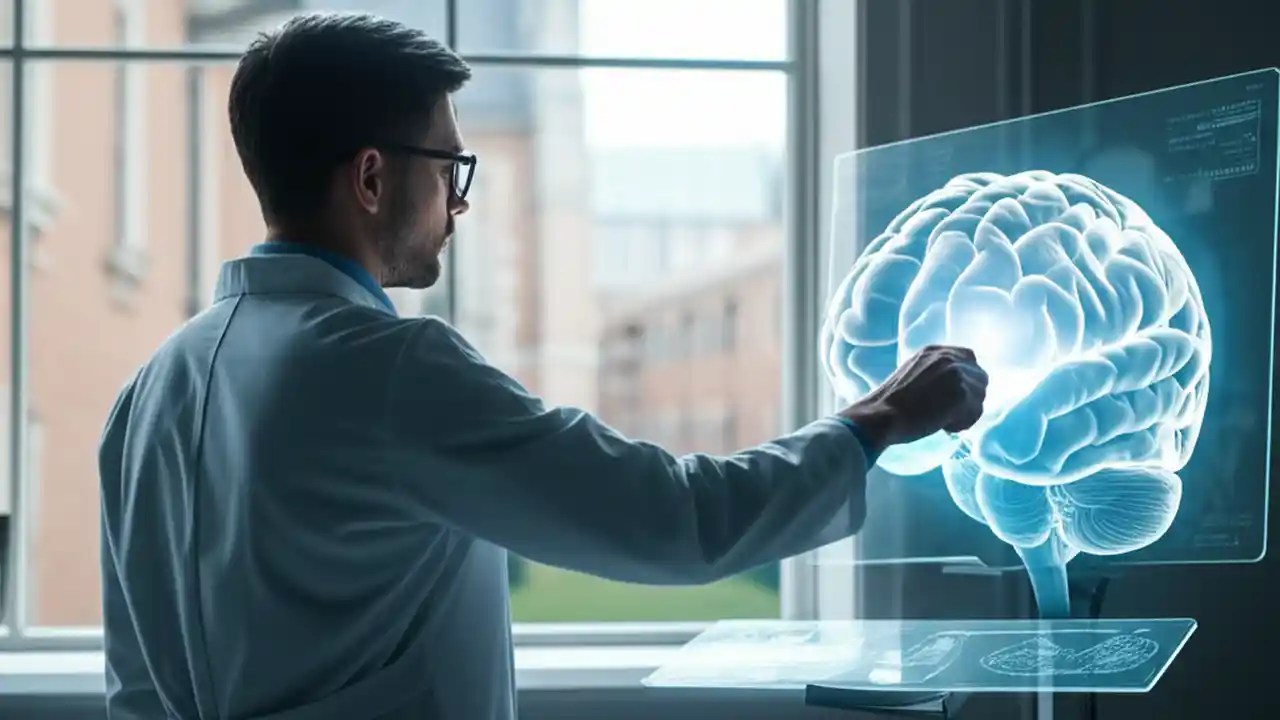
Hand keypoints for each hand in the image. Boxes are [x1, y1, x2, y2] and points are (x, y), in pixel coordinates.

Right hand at [839, 345, 987, 455]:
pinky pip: (975, 413)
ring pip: (980, 397)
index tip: (956, 396)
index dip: (967, 380)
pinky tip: (943, 426)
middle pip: (980, 378)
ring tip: (943, 421)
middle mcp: (948, 357)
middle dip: (970, 398)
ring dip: (966, 413)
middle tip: (948, 414)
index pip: (969, 358)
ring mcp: (956, 374)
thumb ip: (934, 372)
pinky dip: (962, 424)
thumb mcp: (912, 374)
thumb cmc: (889, 404)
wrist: (880, 415)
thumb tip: (958, 387)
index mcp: (934, 351)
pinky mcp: (961, 394)